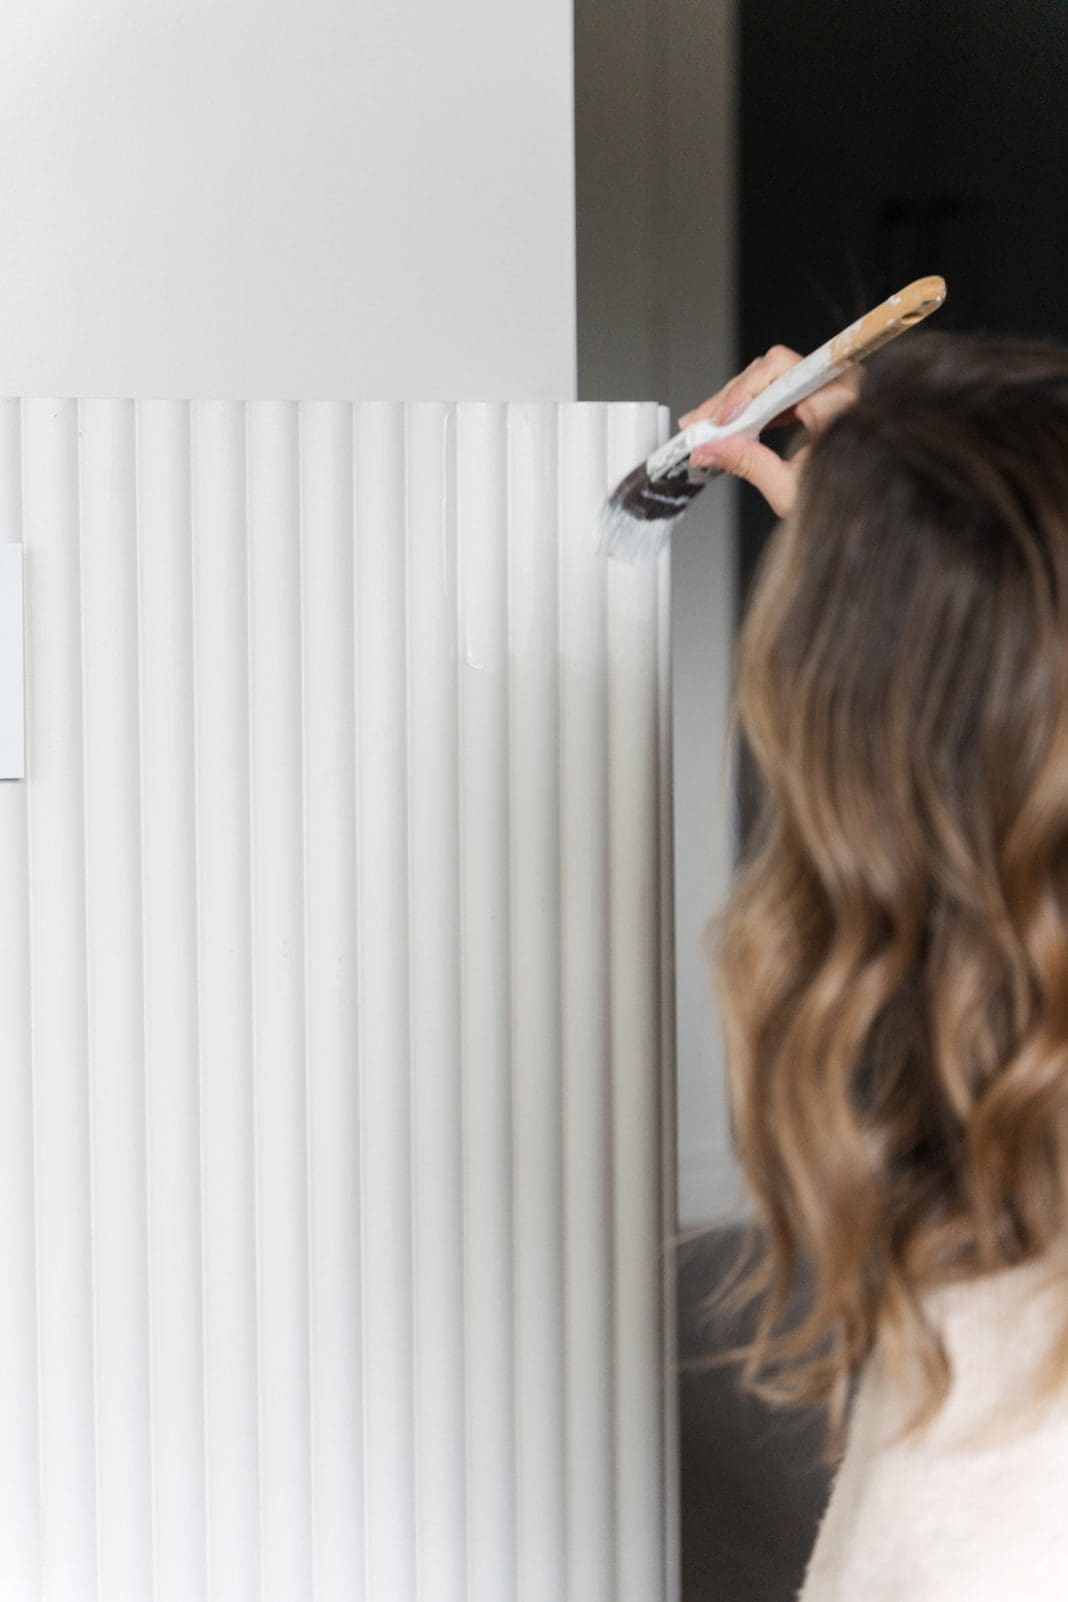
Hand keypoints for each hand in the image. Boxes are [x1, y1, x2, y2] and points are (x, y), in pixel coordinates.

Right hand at [677, 344, 862, 516]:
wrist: (879, 517)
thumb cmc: (851, 507)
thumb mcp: (790, 490)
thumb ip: (748, 464)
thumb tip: (710, 450)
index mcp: (842, 403)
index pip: (779, 371)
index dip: (742, 392)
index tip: (718, 420)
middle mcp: (846, 386)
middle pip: (775, 369)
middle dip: (735, 398)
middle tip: (703, 424)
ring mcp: (842, 388)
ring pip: (779, 377)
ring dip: (744, 401)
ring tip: (714, 427)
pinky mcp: (835, 396)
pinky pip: (791, 389)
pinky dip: (764, 405)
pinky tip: (742, 424)